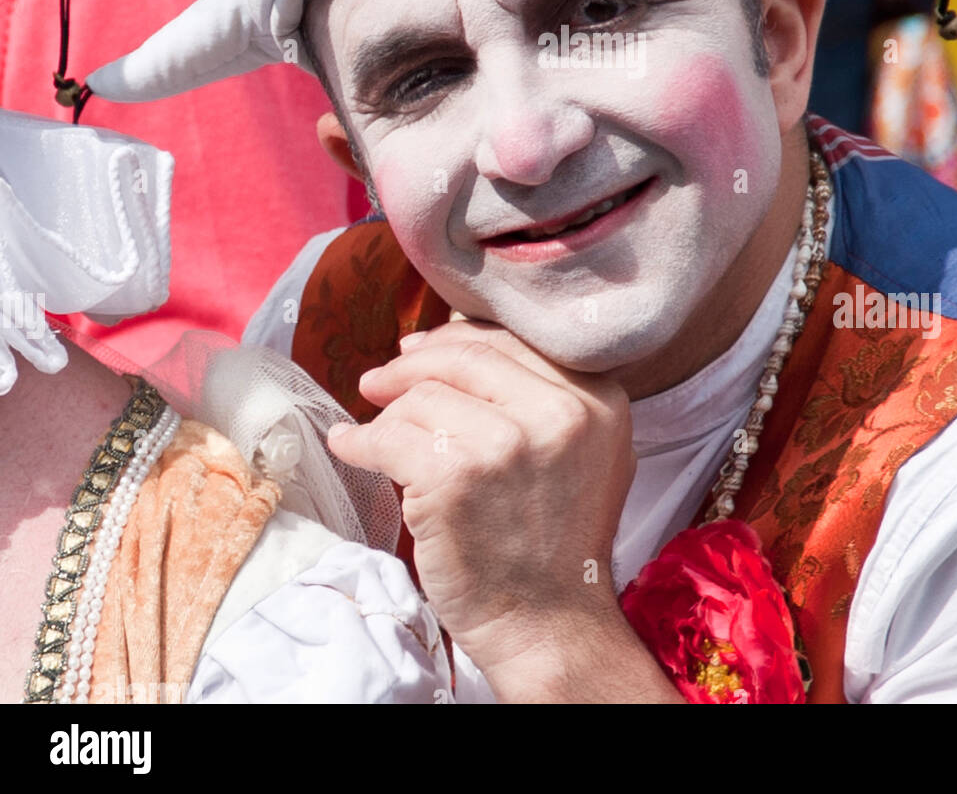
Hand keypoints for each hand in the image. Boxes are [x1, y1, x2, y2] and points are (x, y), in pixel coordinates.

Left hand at [327, 319, 643, 692]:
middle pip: (464, 358)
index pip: (510, 343)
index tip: (419, 350)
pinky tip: (350, 446)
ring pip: (423, 397)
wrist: (550, 624)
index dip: (454, 341)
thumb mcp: (587, 451)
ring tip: (373, 433)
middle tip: (378, 380)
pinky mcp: (454, 478)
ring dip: (387, 414)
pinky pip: (388, 438)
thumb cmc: (558, 542)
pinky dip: (360, 442)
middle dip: (412, 365)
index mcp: (596, 400)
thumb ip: (544, 395)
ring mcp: (506, 444)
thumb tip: (455, 341)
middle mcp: (559, 413)